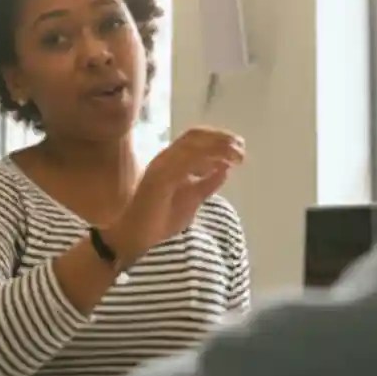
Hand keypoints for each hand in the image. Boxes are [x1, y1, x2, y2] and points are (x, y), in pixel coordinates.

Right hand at [106, 126, 244, 261]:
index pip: (196, 139)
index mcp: (172, 161)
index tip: (239, 146)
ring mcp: (160, 168)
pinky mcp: (158, 180)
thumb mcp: (192, 199)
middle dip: (221, 139)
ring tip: (236, 155)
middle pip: (194, 137)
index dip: (219, 137)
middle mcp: (165, 159)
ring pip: (190, 146)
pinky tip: (219, 165)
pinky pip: (182, 164)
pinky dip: (203, 160)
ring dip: (216, 147)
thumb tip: (226, 168)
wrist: (135, 238)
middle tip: (241, 148)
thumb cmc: (160, 220)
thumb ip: (207, 183)